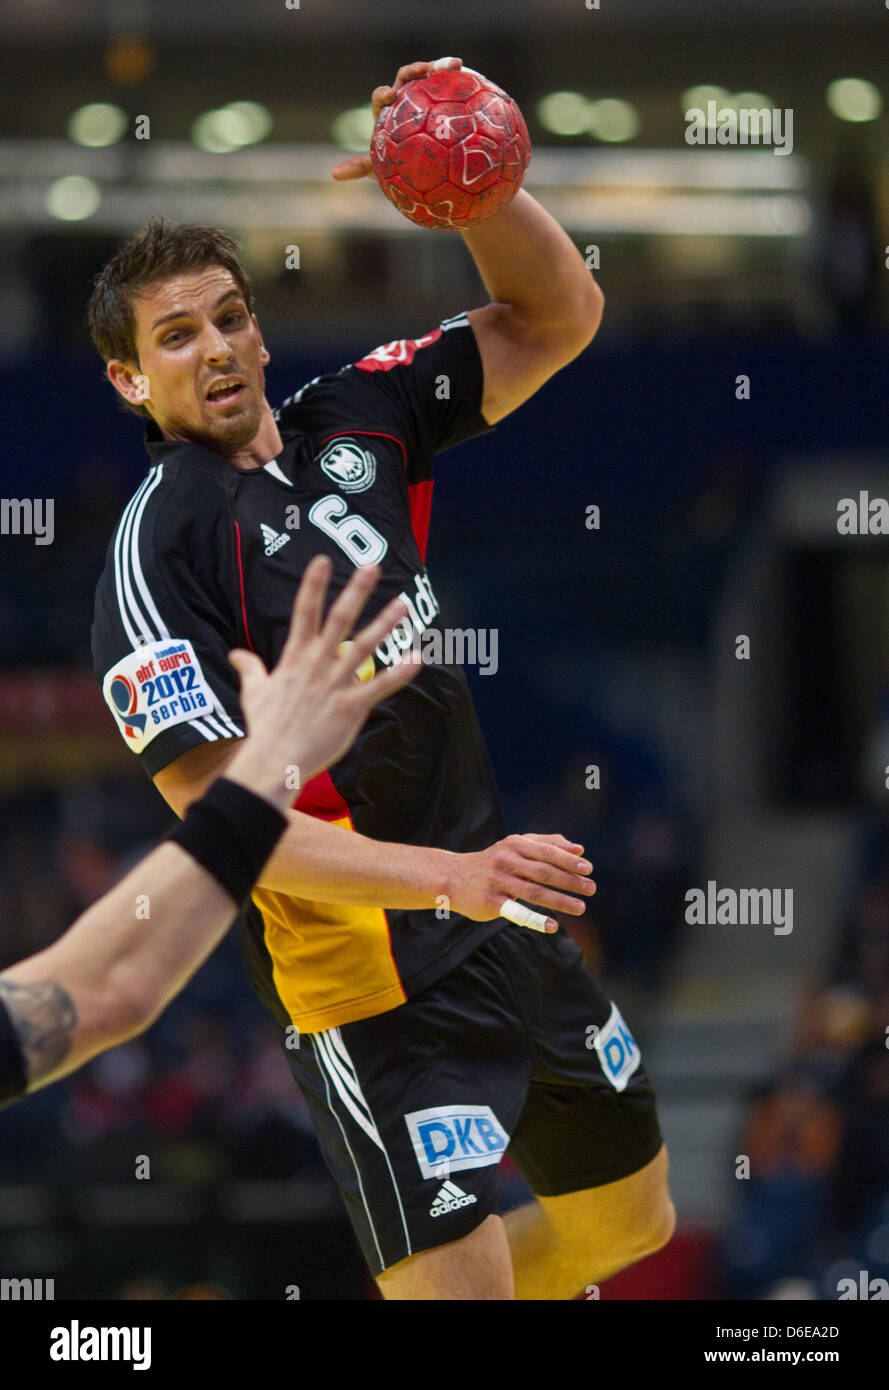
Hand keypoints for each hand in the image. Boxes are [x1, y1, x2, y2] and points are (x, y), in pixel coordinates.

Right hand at [226, 557, 418, 799]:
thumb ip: (250, 669)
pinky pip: (380, 686)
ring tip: (402, 604)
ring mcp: (335, 684)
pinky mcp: (350, 707)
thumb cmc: (265, 727)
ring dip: (384, 624)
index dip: (313, 585)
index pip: (304, 613)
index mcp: (295, 658)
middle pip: (339, 620)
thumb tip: (236, 655)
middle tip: (372, 567)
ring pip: (363, 647)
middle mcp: (316, 665)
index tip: (323, 560)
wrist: (274, 760)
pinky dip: (400, 672)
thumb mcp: (253, 692)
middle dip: (356, 592)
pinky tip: (417, 657)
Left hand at [331, 56, 463, 181]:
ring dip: (442, 66)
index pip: (382, 97)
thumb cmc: (402, 166)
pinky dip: (465, 79)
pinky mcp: (446, 94)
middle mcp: (407, 99)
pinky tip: (478, 80)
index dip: (384, 95)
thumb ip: (361, 167)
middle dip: (414, 71)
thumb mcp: (381, 168)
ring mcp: (428, 94)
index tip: (389, 97)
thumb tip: (334, 175)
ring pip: (432, 75)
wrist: (431, 165)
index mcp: (389, 112)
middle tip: (424, 71)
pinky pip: (455, 85)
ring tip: (456, 65)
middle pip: (406, 78)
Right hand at [446, 833, 595, 924]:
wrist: (453, 877)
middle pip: (544, 872)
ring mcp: (498, 882)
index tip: (589, 869)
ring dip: (561, 901)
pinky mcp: (491, 903)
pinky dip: (536, 920)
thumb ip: (547, 844)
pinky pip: (518, 912)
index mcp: (514, 844)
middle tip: (591, 889)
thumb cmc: (493, 860)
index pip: (547, 852)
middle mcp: (506, 861)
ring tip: (581, 907)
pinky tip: (553, 926)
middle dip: (570, 881)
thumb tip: (579, 850)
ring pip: (534, 893)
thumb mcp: (516, 845)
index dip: (569, 861)